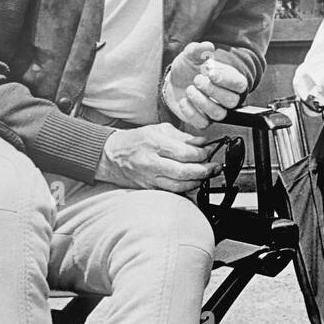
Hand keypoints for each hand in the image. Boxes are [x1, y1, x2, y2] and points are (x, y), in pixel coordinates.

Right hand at [96, 124, 216, 191]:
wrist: (109, 156)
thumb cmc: (134, 141)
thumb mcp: (158, 130)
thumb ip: (183, 137)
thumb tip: (203, 142)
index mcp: (154, 143)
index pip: (185, 152)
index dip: (202, 153)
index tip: (210, 151)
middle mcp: (151, 162)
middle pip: (184, 172)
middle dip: (204, 170)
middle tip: (214, 167)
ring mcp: (149, 178)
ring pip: (179, 186)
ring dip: (197, 182)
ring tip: (205, 175)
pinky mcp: (148, 189)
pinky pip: (171, 192)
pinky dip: (185, 189)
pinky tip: (192, 183)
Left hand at [163, 41, 247, 129]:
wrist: (173, 82)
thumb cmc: (188, 68)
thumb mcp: (191, 55)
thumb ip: (198, 49)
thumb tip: (208, 46)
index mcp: (230, 81)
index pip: (240, 85)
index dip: (227, 80)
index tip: (211, 72)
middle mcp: (226, 98)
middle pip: (231, 101)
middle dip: (213, 90)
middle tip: (197, 79)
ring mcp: (214, 110)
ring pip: (219, 114)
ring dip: (202, 101)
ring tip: (190, 89)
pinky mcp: (202, 120)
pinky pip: (203, 123)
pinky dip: (191, 112)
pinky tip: (184, 101)